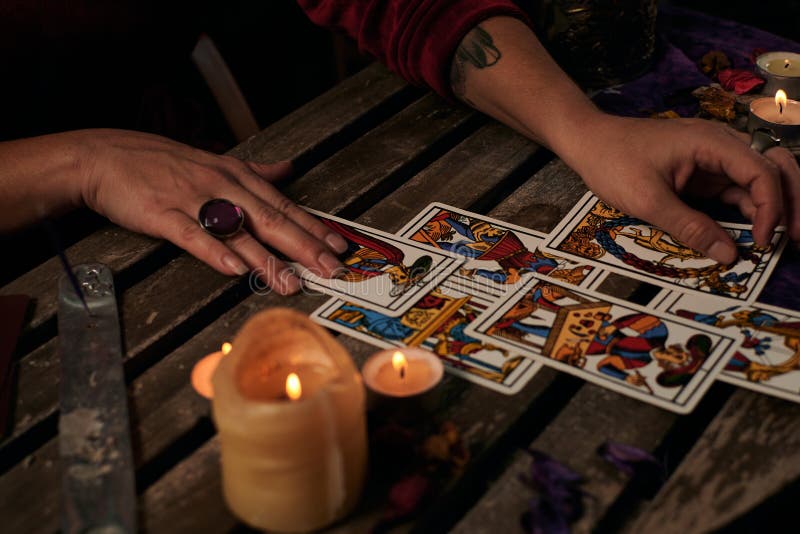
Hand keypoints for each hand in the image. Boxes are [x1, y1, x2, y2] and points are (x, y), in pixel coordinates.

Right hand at [75, 129, 346, 293]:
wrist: (106, 155)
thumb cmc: (161, 161)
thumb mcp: (215, 160)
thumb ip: (256, 169)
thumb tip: (288, 168)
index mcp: (236, 175)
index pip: (283, 205)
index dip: (313, 227)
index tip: (339, 246)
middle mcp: (222, 186)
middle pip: (270, 219)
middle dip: (304, 246)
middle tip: (330, 269)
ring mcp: (193, 200)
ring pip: (237, 232)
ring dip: (267, 259)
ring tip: (291, 282)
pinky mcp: (164, 214)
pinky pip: (193, 236)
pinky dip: (214, 252)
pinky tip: (233, 270)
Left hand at [562, 114, 799, 263]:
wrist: (589, 142)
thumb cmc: (613, 162)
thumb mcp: (648, 200)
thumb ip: (689, 227)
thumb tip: (729, 254)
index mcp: (712, 142)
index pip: (762, 171)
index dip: (771, 207)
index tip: (762, 240)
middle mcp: (721, 145)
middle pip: (776, 168)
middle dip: (791, 202)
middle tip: (794, 239)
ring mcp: (714, 159)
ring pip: (760, 182)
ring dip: (774, 208)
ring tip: (779, 241)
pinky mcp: (704, 173)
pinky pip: (735, 191)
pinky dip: (747, 212)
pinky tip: (750, 235)